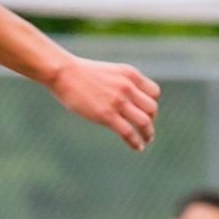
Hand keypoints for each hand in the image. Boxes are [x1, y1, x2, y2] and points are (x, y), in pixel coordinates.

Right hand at [45, 56, 159, 150]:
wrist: (63, 73)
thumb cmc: (82, 73)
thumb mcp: (111, 72)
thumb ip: (123, 83)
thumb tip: (129, 100)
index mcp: (130, 74)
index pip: (154, 92)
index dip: (152, 104)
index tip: (146, 113)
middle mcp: (128, 87)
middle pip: (152, 108)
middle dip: (151, 120)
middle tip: (146, 129)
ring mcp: (118, 101)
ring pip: (144, 122)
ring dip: (148, 134)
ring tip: (146, 140)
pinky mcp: (107, 115)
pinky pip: (128, 132)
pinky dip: (136, 142)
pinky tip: (138, 147)